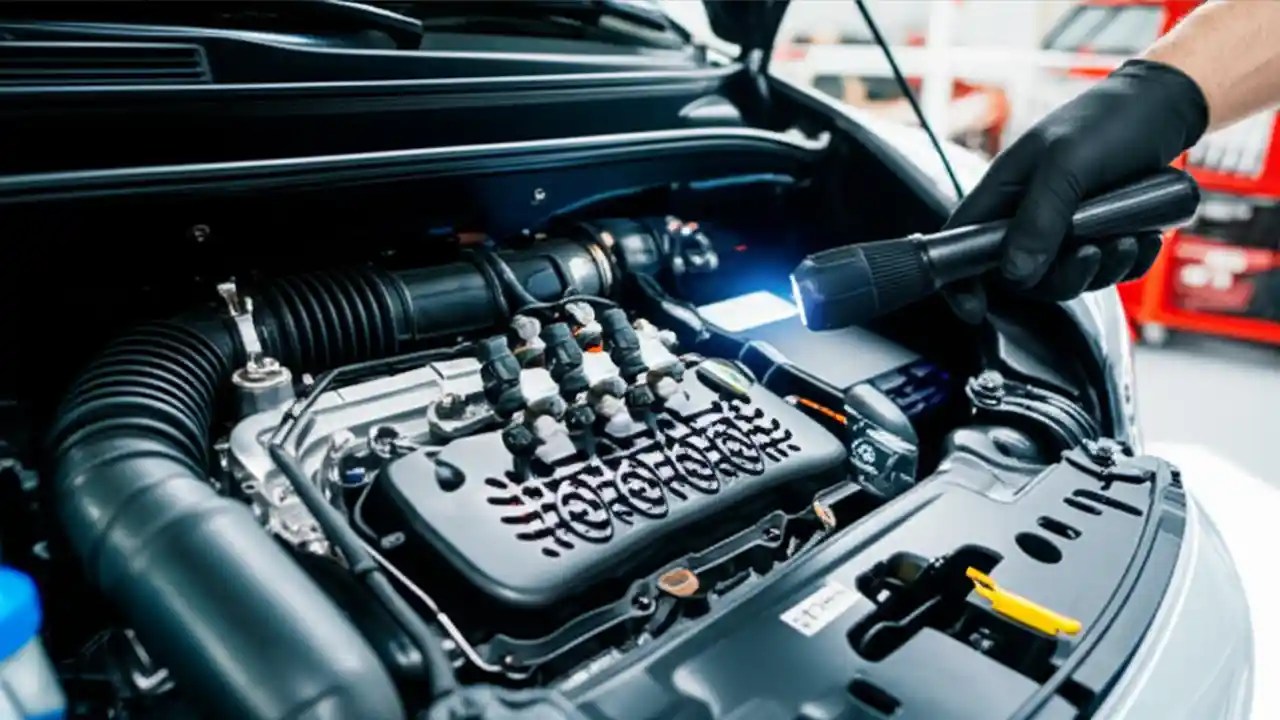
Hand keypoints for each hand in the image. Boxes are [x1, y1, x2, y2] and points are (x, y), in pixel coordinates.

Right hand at [943, 59, 1208, 322]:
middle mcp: (1026, 215)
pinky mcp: (1099, 234)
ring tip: (1128, 238)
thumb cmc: (1110, 120)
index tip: (974, 308)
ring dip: (1101, 269)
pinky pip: (1105, 271)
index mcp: (1003, 193)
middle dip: (1059, 276)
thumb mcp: (1068, 165)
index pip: (960, 243)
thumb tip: (1014, 273)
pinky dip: (1127, 263)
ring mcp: (1063, 228)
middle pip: (1020, 276)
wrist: (1168, 105)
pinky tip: (1144, 236)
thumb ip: (1039, 219)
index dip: (958, 280)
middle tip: (1091, 253)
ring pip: (1065, 278)